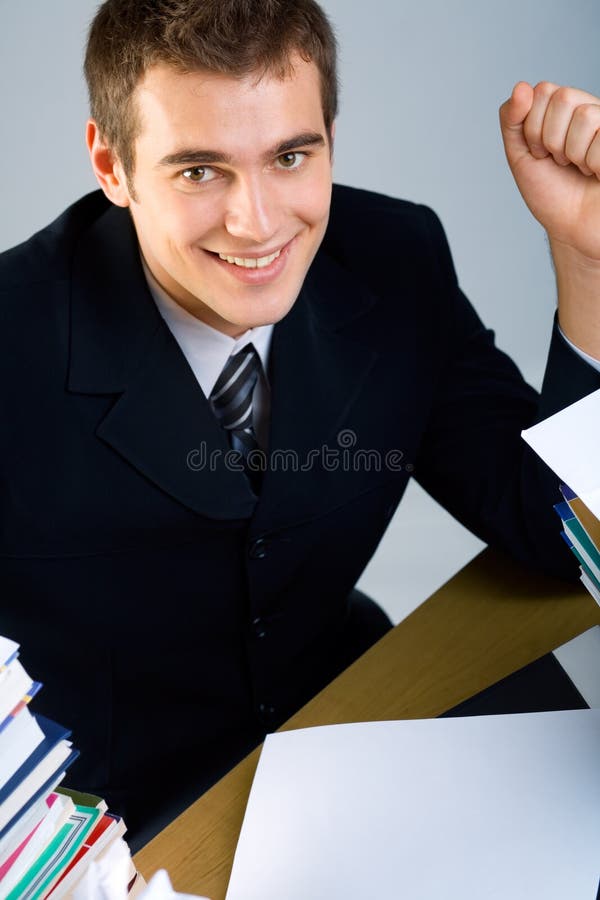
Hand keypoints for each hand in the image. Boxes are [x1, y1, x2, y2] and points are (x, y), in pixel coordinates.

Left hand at [499, 82, 599, 261]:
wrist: (574, 228)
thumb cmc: (552, 194)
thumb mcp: (521, 156)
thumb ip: (513, 120)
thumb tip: (520, 87)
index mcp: (565, 110)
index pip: (543, 91)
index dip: (533, 129)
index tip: (540, 154)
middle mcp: (590, 110)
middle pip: (562, 97)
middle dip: (551, 139)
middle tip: (560, 161)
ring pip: (584, 115)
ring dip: (573, 152)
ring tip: (579, 168)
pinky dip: (593, 164)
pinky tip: (597, 173)